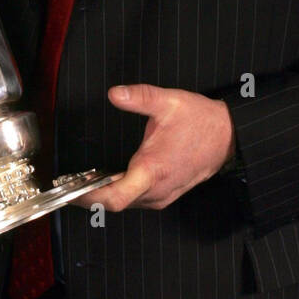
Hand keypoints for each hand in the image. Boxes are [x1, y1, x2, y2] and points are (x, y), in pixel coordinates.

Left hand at [75, 83, 236, 211]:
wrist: (229, 137)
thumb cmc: (200, 121)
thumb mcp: (169, 101)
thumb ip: (140, 97)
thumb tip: (115, 94)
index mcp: (152, 169)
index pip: (115, 198)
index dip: (89, 198)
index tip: (71, 190)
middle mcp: (156, 189)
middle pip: (114, 204)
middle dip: (90, 196)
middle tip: (69, 182)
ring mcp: (162, 195)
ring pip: (125, 205)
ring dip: (105, 196)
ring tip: (85, 181)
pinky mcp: (165, 195)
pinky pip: (136, 201)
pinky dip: (120, 194)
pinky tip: (110, 180)